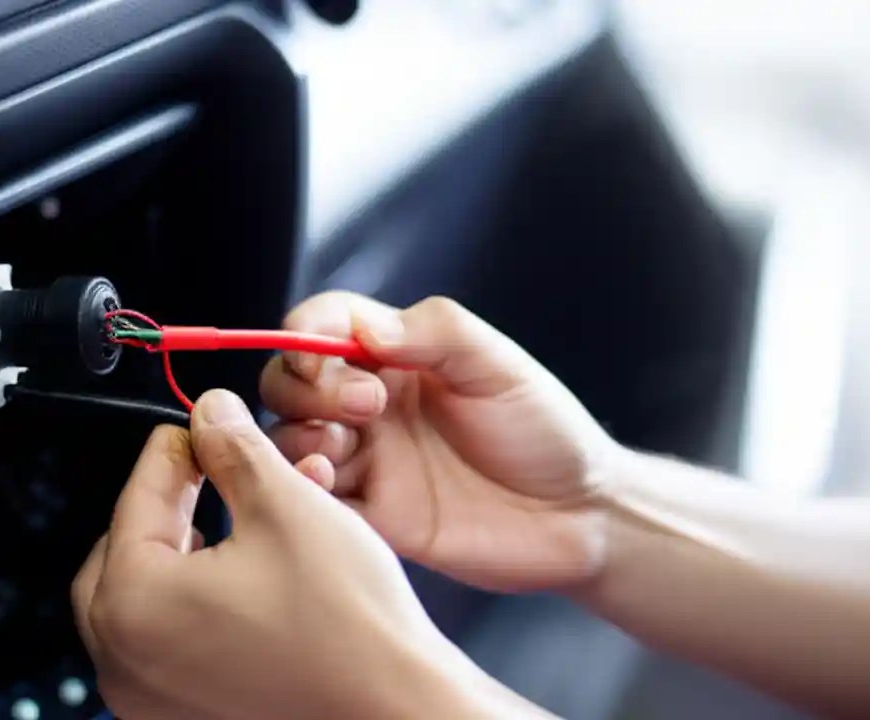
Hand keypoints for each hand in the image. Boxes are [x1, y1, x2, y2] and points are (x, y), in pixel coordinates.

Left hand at [72, 390, 525, 719]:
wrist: (398, 709)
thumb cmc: (348, 629)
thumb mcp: (286, 506)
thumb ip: (233, 448)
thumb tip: (209, 414)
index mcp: (134, 604)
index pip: (134, 503)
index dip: (170, 453)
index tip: (195, 429)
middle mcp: (127, 663)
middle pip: (120, 556)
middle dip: (161, 508)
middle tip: (201, 474)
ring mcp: (151, 703)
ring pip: (140, 606)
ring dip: (174, 557)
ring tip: (221, 524)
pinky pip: (165, 650)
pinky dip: (188, 608)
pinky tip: (235, 583)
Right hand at [261, 293, 618, 591]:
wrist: (579, 517)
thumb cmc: (544, 429)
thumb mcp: (497, 364)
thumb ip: (432, 333)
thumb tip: (363, 330)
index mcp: (397, 357)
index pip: (323, 325)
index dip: (304, 333)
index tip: (313, 351)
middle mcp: (371, 404)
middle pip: (290, 382)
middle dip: (307, 388)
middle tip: (368, 406)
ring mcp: (367, 460)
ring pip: (291, 439)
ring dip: (299, 436)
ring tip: (340, 448)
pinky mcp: (370, 515)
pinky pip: (312, 501)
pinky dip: (302, 488)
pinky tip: (325, 484)